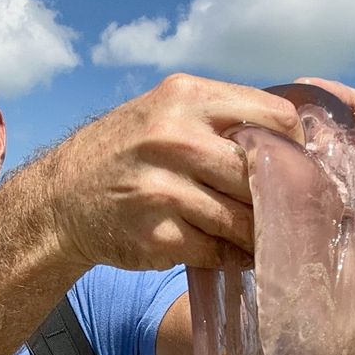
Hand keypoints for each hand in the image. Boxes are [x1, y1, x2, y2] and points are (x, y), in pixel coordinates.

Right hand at [46, 74, 304, 271]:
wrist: (60, 200)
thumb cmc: (123, 154)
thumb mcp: (164, 113)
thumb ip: (220, 119)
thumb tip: (292, 145)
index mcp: (186, 98)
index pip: (274, 117)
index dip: (293, 147)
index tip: (294, 166)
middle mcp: (175, 139)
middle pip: (260, 173)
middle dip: (279, 198)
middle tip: (290, 211)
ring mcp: (164, 190)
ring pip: (242, 219)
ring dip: (257, 234)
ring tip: (264, 237)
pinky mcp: (158, 235)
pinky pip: (217, 251)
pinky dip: (231, 256)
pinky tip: (232, 253)